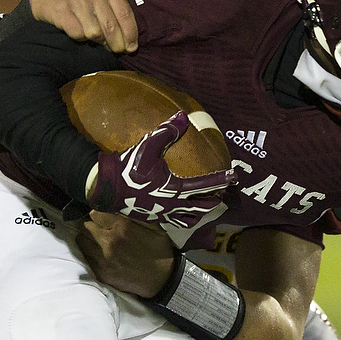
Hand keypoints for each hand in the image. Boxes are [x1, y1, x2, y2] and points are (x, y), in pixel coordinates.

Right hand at [31, 0, 138, 52]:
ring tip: (97, 39)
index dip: (131, 34)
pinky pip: (78, 33)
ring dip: (97, 41)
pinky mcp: (61, 11)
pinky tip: (80, 33)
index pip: (125, 14)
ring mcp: (76, 1)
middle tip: (117, 50)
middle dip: (116, 44)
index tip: (132, 47)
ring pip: (95, 33)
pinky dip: (80, 37)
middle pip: (111, 27)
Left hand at [77, 211, 177, 296]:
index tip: (105, 216)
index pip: (96, 211)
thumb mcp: (156, 226)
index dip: (101, 213)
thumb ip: (136, 213)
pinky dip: (90, 251)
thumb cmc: (159, 251)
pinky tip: (101, 252)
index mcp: (122, 227)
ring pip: (82, 239)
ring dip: (89, 237)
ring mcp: (102, 258)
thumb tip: (121, 201)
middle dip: (94, 224)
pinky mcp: (100, 271)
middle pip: (86, 224)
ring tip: (99, 239)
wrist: (162, 281)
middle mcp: (109, 241)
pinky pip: (85, 255)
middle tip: (102, 227)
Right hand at [87, 111, 234, 229]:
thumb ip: (167, 132)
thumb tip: (183, 116)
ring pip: (191, 218)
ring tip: (209, 204)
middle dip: (215, 199)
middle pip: (203, 206)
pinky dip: (187, 219)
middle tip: (223, 191)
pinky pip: (177, 223)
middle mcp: (174, 205)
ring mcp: (165, 215)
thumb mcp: (148, 146)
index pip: (206, 185)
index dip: (221, 180)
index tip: (234, 176)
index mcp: (176, 189)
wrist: (106, 187)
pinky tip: (188, 214)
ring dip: (202, 212)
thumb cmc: (129, 166)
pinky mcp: (156, 219)